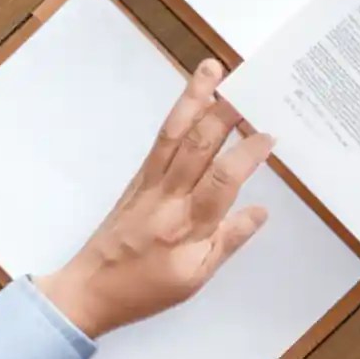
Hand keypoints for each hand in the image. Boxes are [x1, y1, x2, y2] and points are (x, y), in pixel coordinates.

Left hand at [36, 59, 272, 338]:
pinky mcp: (139, 177)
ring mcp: (150, 183)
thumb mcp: (196, 278)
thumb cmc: (146, 289)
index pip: (222, 181)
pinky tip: (192, 98)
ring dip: (195, 99)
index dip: (247, 155)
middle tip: (251, 86)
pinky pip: (161, 140)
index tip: (270, 135)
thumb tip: (261, 211)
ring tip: (213, 69)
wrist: (90, 289)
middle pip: (198, 146)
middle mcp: (168, 197)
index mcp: (187, 226)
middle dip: (224, 113)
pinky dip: (178, 115)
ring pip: (175, 134)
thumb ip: (228, 241)